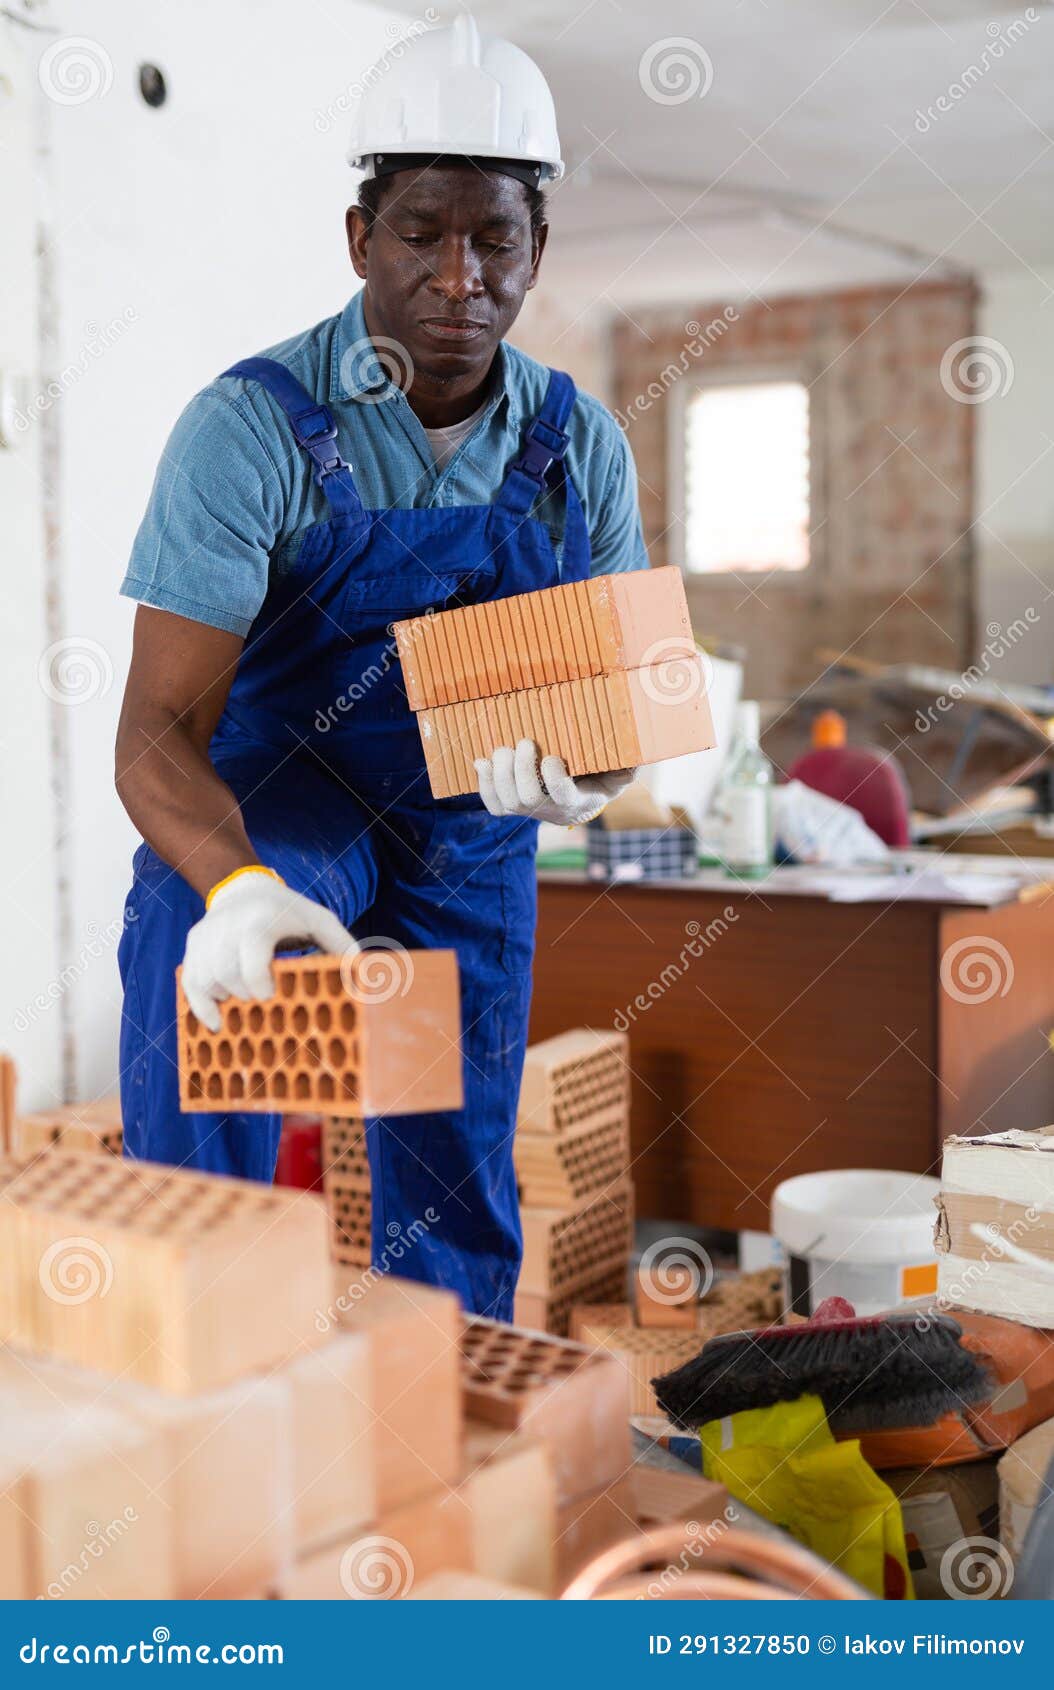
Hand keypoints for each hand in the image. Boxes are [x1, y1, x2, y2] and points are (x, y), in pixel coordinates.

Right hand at [182, 868, 357, 1031]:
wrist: (245, 889)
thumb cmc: (290, 912)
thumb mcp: (321, 921)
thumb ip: (343, 947)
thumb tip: (365, 982)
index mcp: (262, 918)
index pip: (251, 954)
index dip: (260, 983)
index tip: (273, 998)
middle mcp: (229, 924)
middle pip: (227, 974)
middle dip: (246, 996)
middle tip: (264, 1006)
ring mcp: (207, 935)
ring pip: (206, 980)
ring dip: (227, 999)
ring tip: (247, 1003)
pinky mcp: (194, 945)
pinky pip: (190, 981)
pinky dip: (201, 1006)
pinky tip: (218, 1024)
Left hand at [475, 739, 635, 825]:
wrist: (581, 796)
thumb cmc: (602, 774)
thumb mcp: (622, 769)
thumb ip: (630, 762)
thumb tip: (639, 749)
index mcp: (578, 801)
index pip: (562, 797)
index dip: (553, 779)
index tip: (552, 757)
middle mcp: (551, 811)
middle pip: (527, 799)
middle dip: (520, 770)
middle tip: (525, 743)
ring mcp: (529, 811)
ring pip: (507, 802)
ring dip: (500, 773)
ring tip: (504, 748)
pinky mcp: (513, 806)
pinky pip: (493, 804)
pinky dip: (483, 784)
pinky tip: (482, 761)